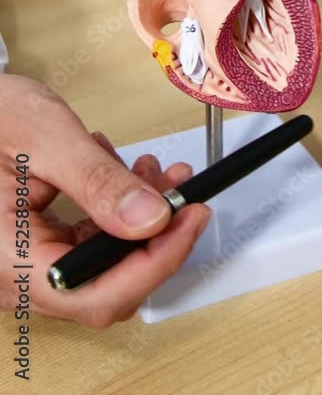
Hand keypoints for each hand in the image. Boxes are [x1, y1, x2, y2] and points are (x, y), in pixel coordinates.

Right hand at [0, 75, 209, 326]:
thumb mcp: (48, 139)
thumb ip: (99, 181)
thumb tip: (152, 218)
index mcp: (9, 259)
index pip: (95, 294)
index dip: (154, 263)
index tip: (190, 220)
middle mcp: (15, 275)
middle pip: (106, 286)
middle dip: (154, 237)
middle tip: (183, 192)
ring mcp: (27, 262)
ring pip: (103, 265)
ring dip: (141, 221)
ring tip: (155, 172)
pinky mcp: (37, 246)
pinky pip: (89, 244)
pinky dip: (117, 213)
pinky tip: (124, 175)